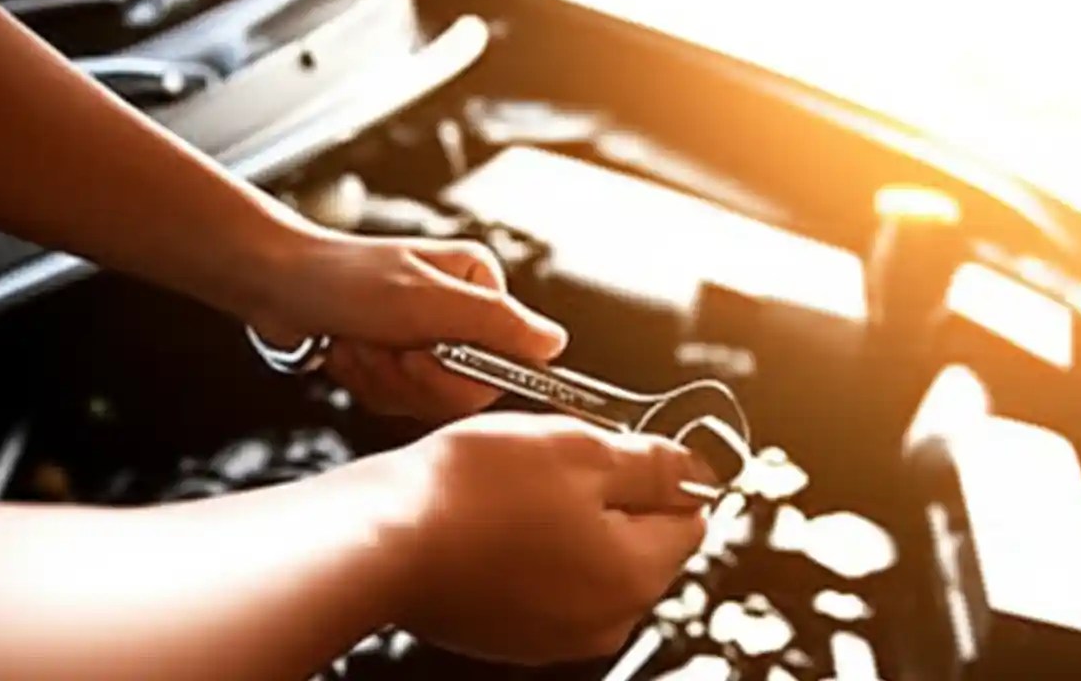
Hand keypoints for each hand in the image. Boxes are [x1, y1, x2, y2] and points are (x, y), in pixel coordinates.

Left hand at [250, 231, 565, 420]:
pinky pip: (397, 403)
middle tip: (384, 344)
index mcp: (479, 288)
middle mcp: (461, 314)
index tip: (419, 355)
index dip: (458, 373)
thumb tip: (554, 343)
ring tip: (360, 341)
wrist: (277, 286)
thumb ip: (495, 322)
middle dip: (411, 376)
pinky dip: (366, 383)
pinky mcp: (398, 365)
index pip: (505, 363)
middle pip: (465, 389)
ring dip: (383, 378)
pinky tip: (348, 351)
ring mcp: (428, 341)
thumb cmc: (345, 280)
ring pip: (427, 400)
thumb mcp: (426, 300)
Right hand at [382, 412, 712, 663]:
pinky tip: (491, 520)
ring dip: (564, 520)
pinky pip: (542, 581)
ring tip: (515, 487)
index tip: (619, 446)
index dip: (657, 470)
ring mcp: (553, 634)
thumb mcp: (581, 448)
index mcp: (635, 575)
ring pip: (586, 558)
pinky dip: (526, 549)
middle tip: (556, 460)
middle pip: (638, 541)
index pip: (689, 515)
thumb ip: (654, 463)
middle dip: (608, 496)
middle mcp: (604, 619)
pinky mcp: (507, 633)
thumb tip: (699, 471)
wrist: (381, 537)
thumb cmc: (470, 494)